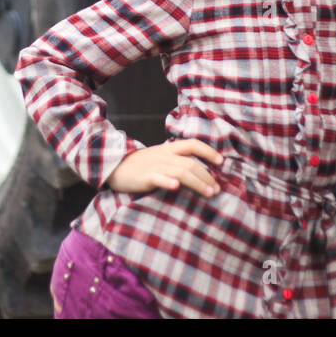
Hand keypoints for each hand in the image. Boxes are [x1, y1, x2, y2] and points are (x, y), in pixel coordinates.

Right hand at [104, 138, 223, 197]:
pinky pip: (158, 178)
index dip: (208, 151)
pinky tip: (176, 187)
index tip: (221, 162)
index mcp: (168, 149)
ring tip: (209, 192)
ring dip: (198, 182)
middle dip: (207, 176)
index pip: (192, 144)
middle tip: (217, 189)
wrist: (114, 166)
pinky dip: (168, 181)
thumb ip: (175, 161)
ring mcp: (155, 166)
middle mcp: (165, 156)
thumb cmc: (139, 165)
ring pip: (181, 171)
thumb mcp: (159, 158)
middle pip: (191, 162)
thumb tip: (197, 170)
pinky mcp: (145, 177)